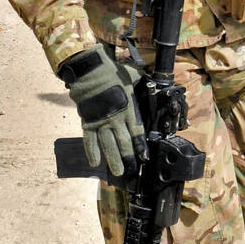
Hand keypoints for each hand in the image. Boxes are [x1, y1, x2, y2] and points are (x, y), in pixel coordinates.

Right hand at [58, 44, 143, 176]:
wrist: (91, 71)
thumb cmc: (114, 73)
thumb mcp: (135, 79)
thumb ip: (144, 87)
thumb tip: (157, 87)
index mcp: (129, 108)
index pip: (137, 131)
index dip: (141, 146)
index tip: (144, 158)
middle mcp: (116, 118)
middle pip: (124, 142)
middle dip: (129, 158)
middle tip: (132, 172)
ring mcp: (101, 121)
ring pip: (108, 145)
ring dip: (113, 160)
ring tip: (117, 173)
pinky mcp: (88, 122)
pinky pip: (89, 140)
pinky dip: (91, 152)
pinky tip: (95, 163)